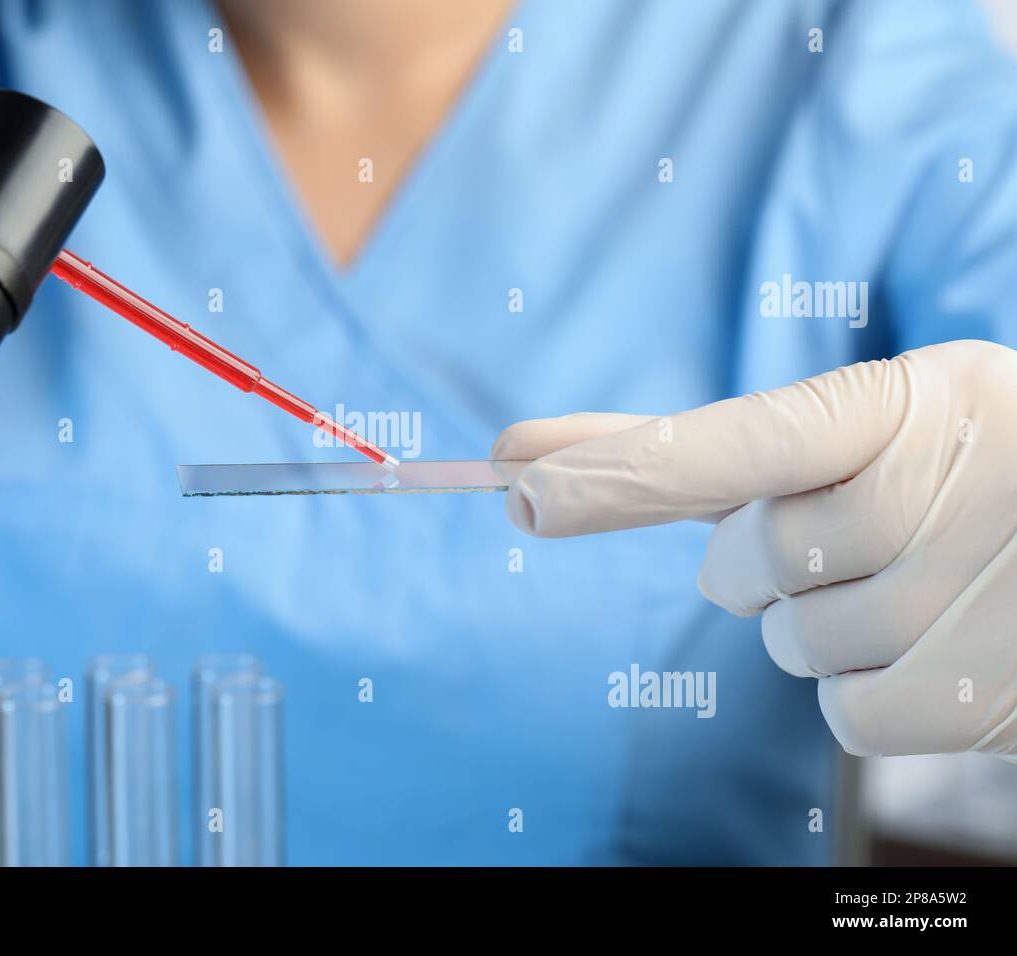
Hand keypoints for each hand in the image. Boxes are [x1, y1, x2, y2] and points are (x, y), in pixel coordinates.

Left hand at [494, 340, 1016, 758]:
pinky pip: (846, 716)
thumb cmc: (939, 475)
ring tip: (905, 584)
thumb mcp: (848, 427)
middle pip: (750, 562)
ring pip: (794, 644)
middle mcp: (952, 478)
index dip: (626, 470)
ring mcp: (980, 586)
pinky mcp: (990, 691)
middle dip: (757, 564)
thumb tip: (517, 462)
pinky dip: (859, 690)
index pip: (742, 439)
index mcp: (903, 399)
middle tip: (837, 539)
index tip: (518, 490)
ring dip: (816, 626)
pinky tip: (922, 644)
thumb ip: (687, 448)